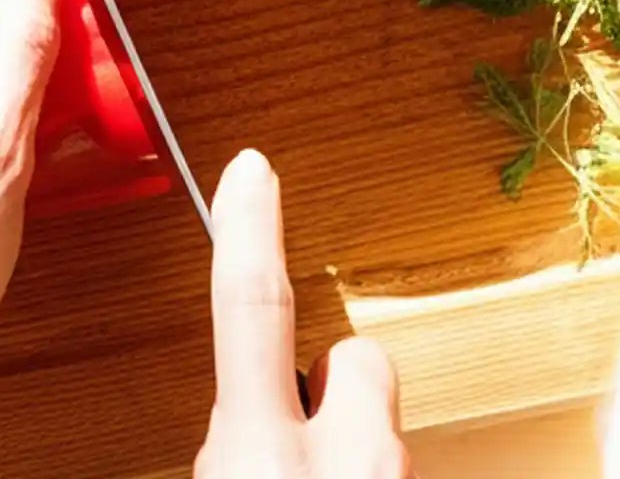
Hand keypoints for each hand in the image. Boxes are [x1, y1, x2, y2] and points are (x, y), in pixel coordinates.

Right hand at [197, 150, 413, 477]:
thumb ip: (226, 458)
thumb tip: (231, 446)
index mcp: (268, 460)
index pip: (253, 308)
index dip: (250, 229)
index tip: (252, 171)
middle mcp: (349, 463)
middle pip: (348, 359)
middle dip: (322, 377)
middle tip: (291, 437)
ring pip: (378, 424)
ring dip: (344, 447)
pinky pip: (393, 465)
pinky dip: (363, 476)